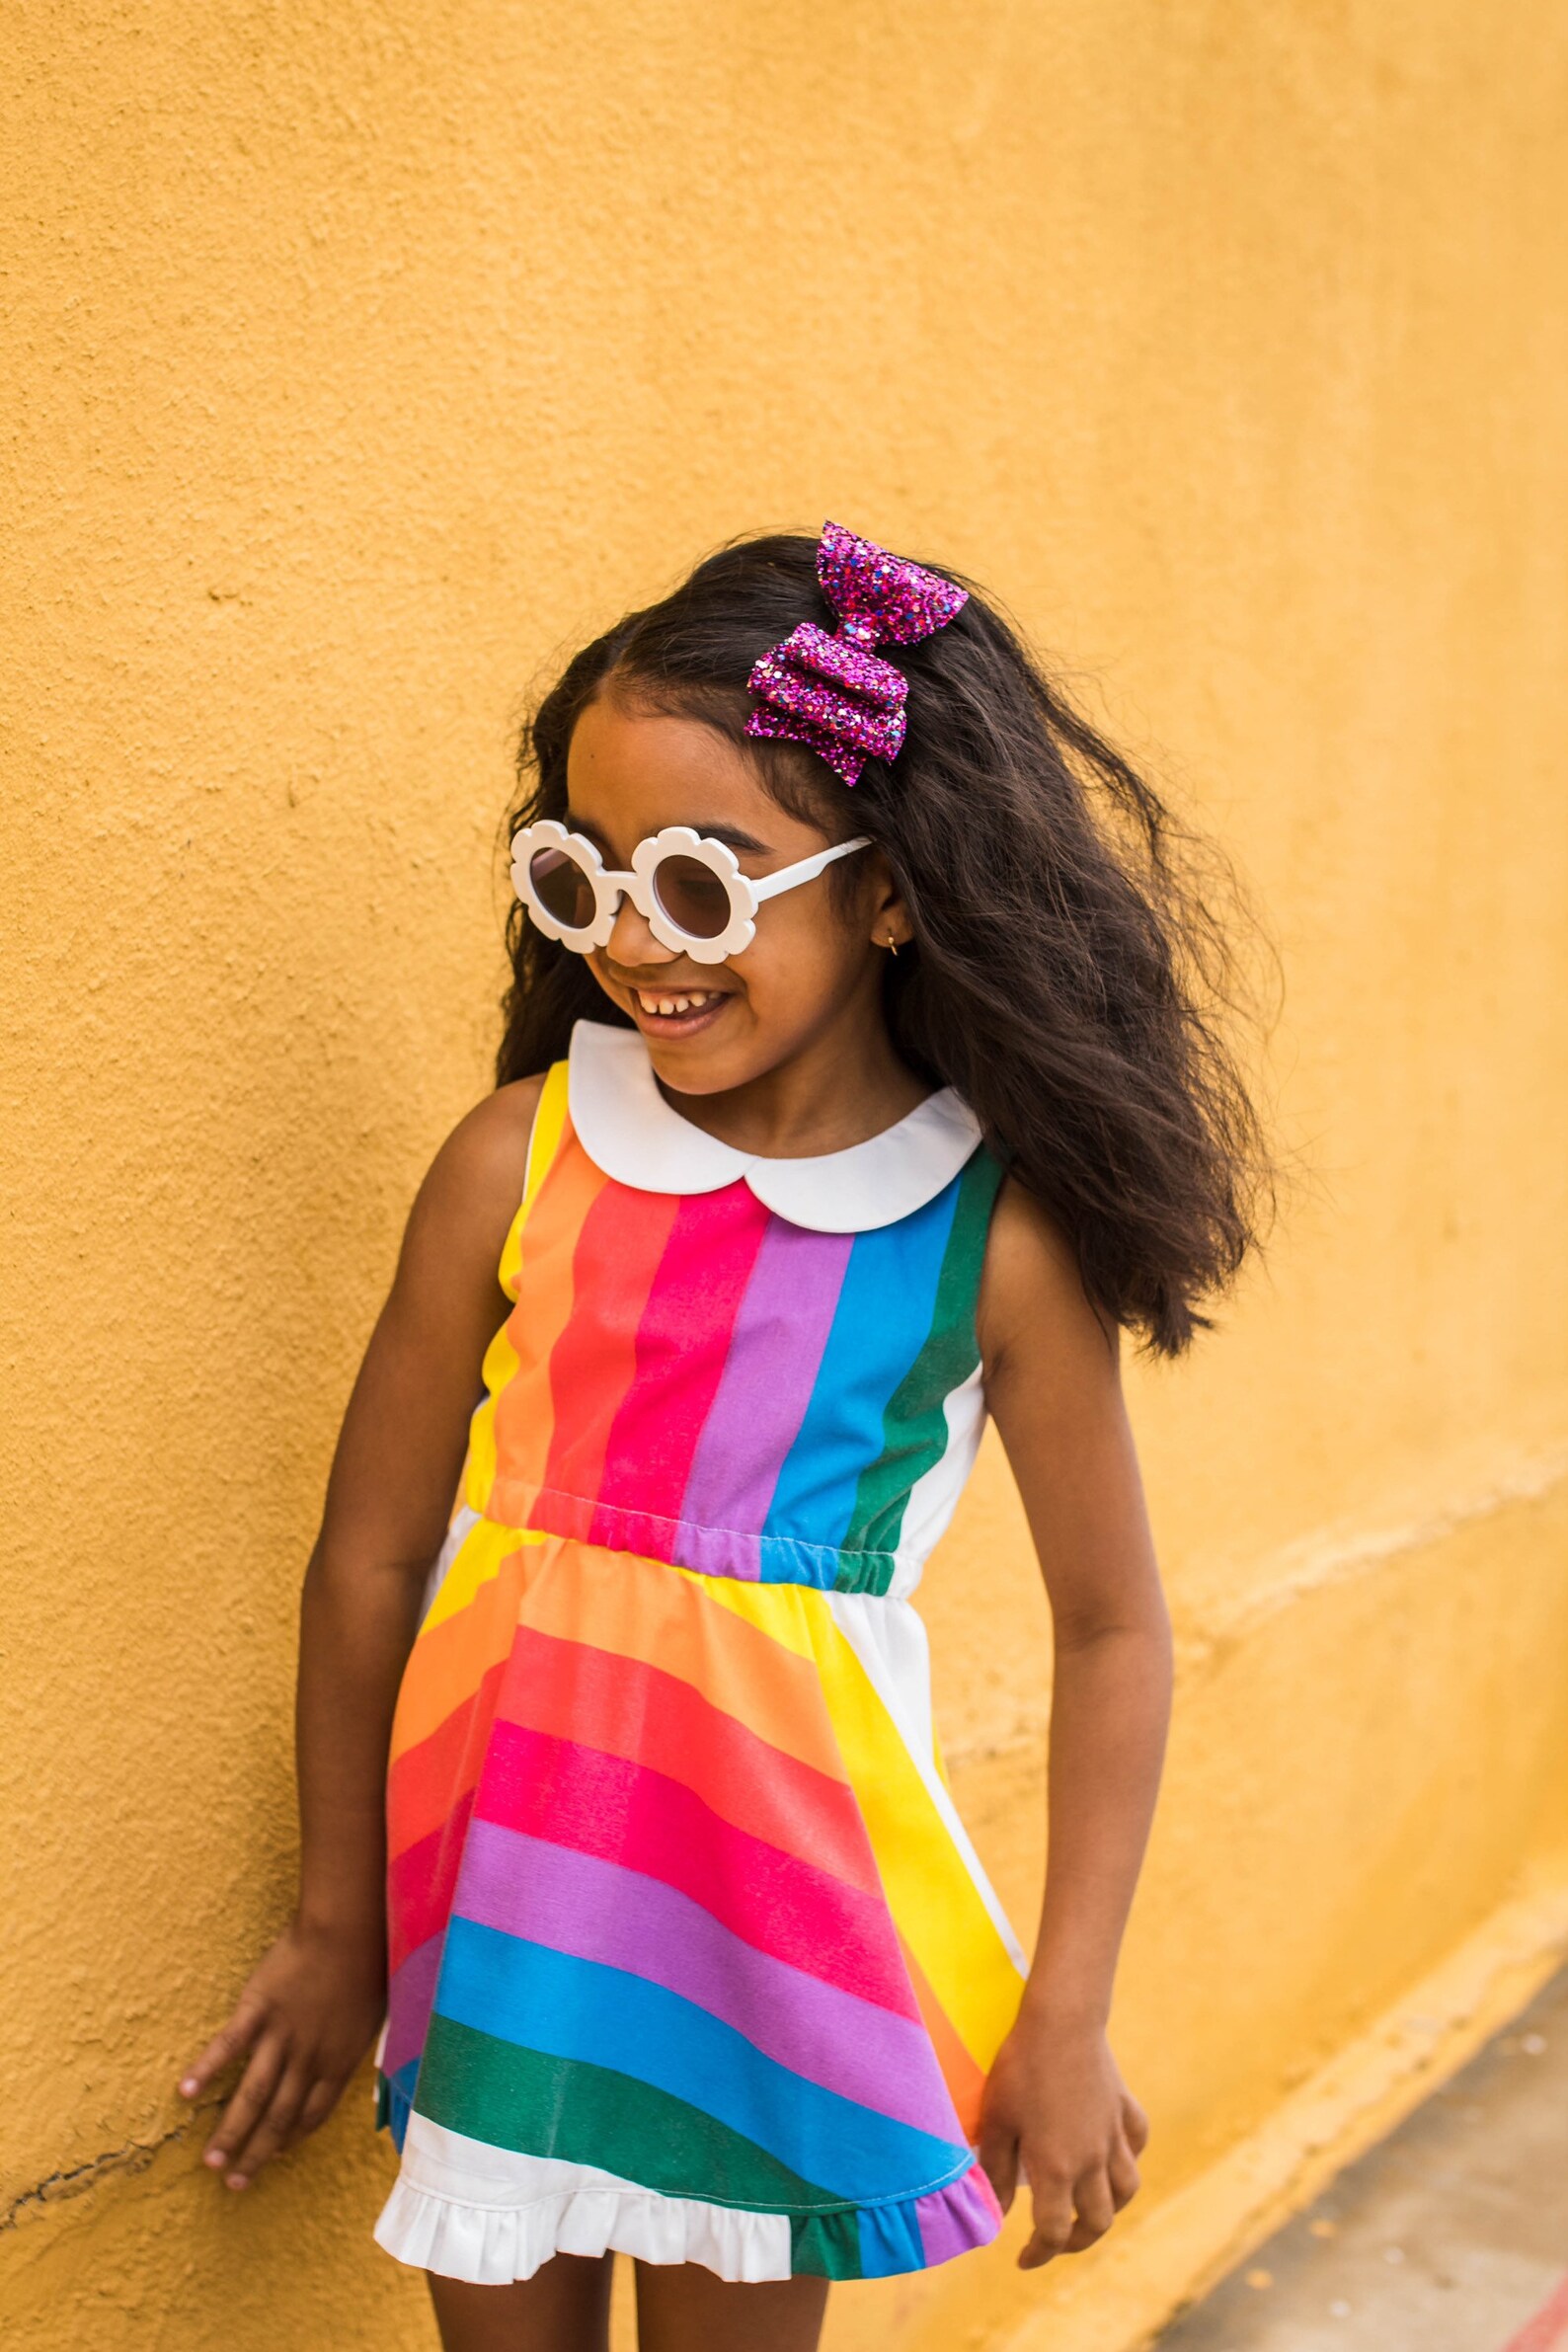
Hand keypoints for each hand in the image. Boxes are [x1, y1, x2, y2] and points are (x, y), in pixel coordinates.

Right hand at [176, 1914, 385, 2190]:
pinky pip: (228, 2047)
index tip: (274, 2156)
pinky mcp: (257, 2010)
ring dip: (230, 2132)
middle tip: (234, 2183)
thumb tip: (350, 2066)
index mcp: (339, 2062)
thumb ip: (354, 2048)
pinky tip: (185, 2093)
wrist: (349, 1927)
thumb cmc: (369, 1966)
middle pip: (278, 2117)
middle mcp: (308, 2059)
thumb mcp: (372, 2017)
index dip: (291, 2139)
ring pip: (252, 2095)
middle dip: (256, 2154)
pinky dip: (205, 2071)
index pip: (312, 2115)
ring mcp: (281, 2036)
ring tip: (210, 2161)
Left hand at [977, 2010, 1147, 2268]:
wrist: (1062, 2021)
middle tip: (1054, 2240)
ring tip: (1086, 2208)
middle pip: (1096, 2222)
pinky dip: (1127, 2160)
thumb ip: (997, 2172)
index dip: (1038, 2255)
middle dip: (1075, 2241)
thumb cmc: (1021, 2069)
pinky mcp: (1125, 2109)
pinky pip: (1135, 2146)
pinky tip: (1112, 2157)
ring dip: (1108, 2208)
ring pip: (1125, 2191)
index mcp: (1057, 2169)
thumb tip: (997, 2214)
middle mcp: (1092, 2161)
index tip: (1022, 2260)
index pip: (1054, 2232)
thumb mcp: (997, 2121)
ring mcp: (1114, 2135)